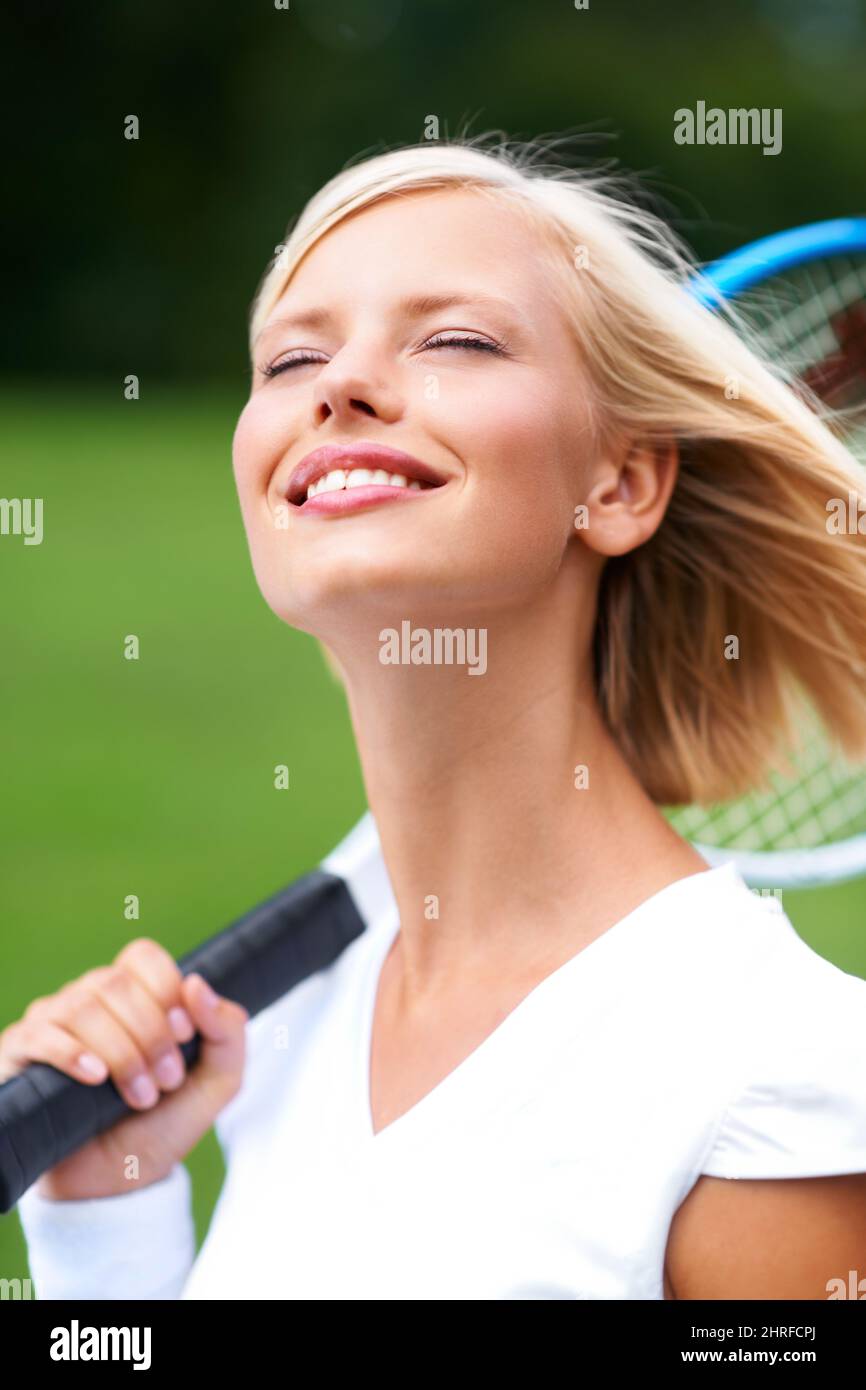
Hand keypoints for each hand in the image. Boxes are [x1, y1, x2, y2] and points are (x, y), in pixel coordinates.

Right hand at [0, 939, 248, 1199]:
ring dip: (122, 1053)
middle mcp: (88, 1000)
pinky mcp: (20, 1053)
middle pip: (116, 983)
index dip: (167, 990)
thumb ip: (227, 1033)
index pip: (143, 957)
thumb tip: (197, 984)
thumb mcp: (214, 1084)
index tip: (185, 1036)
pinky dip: (72, 1054)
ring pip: (82, 1007)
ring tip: (140, 1096)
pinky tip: (96, 1077)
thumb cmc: (160, 1126)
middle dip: (151, 1034)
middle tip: (167, 1081)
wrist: (114, 1184)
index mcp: (132, 995)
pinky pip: (41, 1034)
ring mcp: (51, 1023)